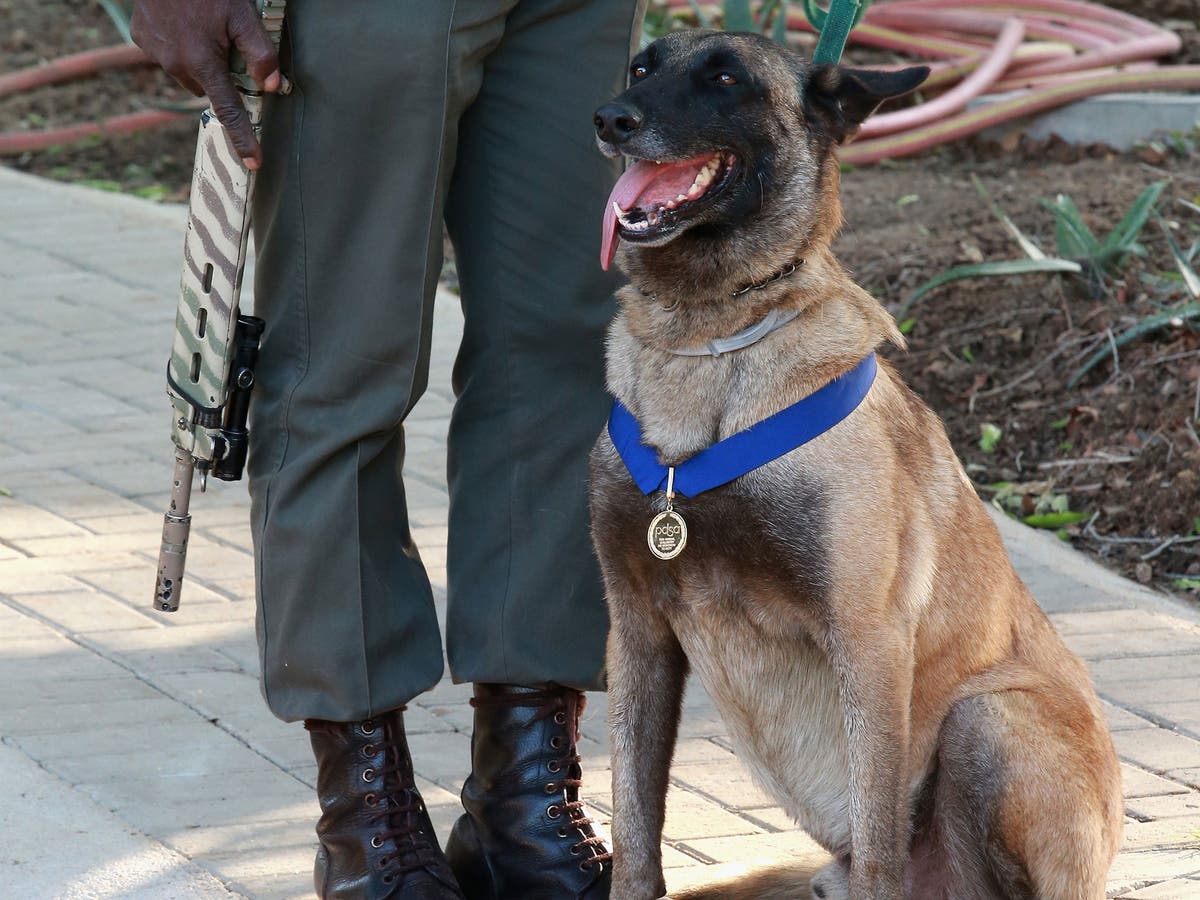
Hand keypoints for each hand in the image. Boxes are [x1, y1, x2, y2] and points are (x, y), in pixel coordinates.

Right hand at [131, 0, 279, 168]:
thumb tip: (271, 86)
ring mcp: (154, 52)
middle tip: (227, 45)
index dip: (243, 138)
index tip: (253, 161)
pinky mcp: (140, 37)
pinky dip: (177, 44)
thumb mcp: (243, 14)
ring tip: (202, 26)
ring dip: (199, 59)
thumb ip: (260, 53)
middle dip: (220, 75)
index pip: (228, 111)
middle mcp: (175, 63)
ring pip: (187, 71)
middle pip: (208, 86)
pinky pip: (167, 52)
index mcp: (202, 62)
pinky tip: (182, 20)